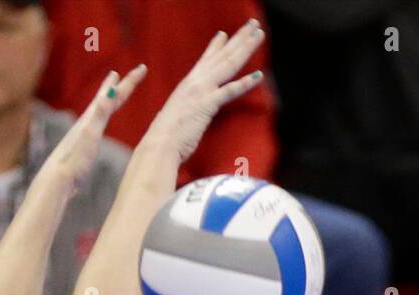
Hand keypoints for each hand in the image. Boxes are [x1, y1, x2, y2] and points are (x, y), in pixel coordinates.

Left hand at [42, 65, 147, 191]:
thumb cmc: (74, 160)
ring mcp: (85, 133)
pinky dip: (103, 116)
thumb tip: (110, 92)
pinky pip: (99, 124)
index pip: (115, 95)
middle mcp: (88, 121)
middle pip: (106, 99)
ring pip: (101, 110)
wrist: (58, 180)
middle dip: (117, 85)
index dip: (129, 82)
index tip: (142, 68)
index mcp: (92, 118)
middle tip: (121, 73)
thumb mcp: (90, 135)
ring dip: (108, 98)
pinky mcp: (84, 145)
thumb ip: (100, 113)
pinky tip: (100, 121)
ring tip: (111, 90)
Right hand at [144, 20, 265, 162]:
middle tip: (253, 24)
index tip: (224, 34)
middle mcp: (195, 83)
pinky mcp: (207, 105)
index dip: (216, 46)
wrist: (159, 146)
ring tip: (259, 33)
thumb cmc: (166, 139)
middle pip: (222, 56)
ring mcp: (201, 91)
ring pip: (229, 64)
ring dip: (246, 47)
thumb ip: (186, 112)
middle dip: (239, 38)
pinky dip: (245, 83)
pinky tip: (259, 75)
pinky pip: (230, 91)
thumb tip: (189, 117)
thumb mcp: (177, 119)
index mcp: (187, 86)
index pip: (205, 61)